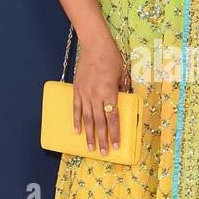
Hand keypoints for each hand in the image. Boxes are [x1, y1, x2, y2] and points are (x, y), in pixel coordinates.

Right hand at [73, 33, 130, 153]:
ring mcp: (85, 93)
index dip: (115, 133)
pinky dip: (76, 120)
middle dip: (102, 139)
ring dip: (89, 134)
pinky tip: (77, 131)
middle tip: (103, 152)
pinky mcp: (77, 90)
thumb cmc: (111, 58)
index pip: (113, 118)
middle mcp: (96, 95)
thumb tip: (122, 103)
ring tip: (90, 147)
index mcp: (110, 92)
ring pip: (86, 118)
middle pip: (99, 122)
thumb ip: (122, 91)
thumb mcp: (122, 75)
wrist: (94, 45)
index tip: (116, 145)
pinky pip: (76, 108)